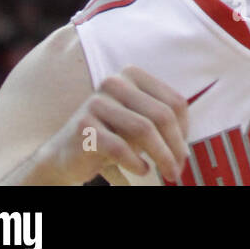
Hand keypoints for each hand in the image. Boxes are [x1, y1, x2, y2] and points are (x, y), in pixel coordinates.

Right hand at [32, 66, 189, 184]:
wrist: (65, 154)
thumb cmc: (111, 136)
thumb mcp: (140, 122)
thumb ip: (163, 124)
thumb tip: (184, 150)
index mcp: (132, 75)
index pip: (174, 101)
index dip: (185, 129)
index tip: (184, 150)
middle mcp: (114, 83)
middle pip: (162, 115)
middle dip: (176, 146)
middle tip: (179, 168)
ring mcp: (96, 103)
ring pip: (144, 130)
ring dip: (162, 156)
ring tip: (168, 173)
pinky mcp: (83, 126)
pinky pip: (120, 147)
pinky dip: (136, 162)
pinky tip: (142, 170)